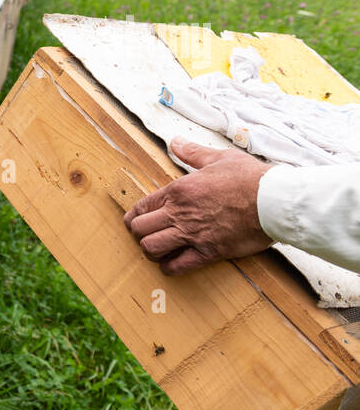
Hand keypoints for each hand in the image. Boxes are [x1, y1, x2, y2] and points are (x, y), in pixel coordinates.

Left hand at [122, 138, 273, 274]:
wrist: (275, 201)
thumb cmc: (250, 178)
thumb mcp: (219, 158)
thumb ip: (193, 153)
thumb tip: (176, 142)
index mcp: (179, 190)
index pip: (141, 207)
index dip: (134, 216)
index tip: (137, 220)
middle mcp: (180, 213)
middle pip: (139, 229)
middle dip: (139, 233)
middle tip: (148, 235)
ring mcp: (193, 234)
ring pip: (151, 248)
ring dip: (151, 251)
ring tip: (159, 250)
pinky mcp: (208, 252)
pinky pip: (177, 266)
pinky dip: (170, 268)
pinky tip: (172, 264)